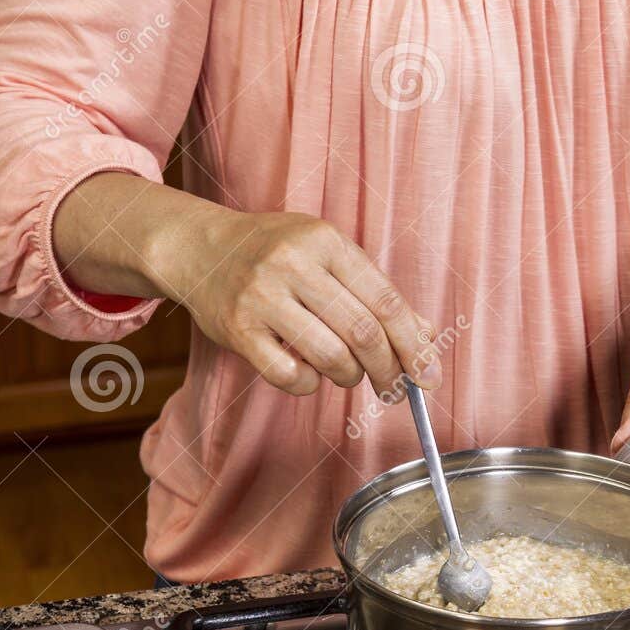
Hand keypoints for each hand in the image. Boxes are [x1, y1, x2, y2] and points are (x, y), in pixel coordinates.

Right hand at [152, 208, 437, 395]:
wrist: (201, 248)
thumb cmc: (275, 253)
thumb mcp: (328, 255)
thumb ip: (376, 293)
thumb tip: (427, 335)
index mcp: (325, 241)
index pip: (386, 302)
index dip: (414, 345)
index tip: (428, 375)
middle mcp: (293, 264)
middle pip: (364, 332)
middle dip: (388, 370)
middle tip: (394, 388)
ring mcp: (262, 296)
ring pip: (331, 356)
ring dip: (349, 376)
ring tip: (346, 373)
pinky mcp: (237, 329)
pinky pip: (290, 374)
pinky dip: (309, 384)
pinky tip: (308, 374)